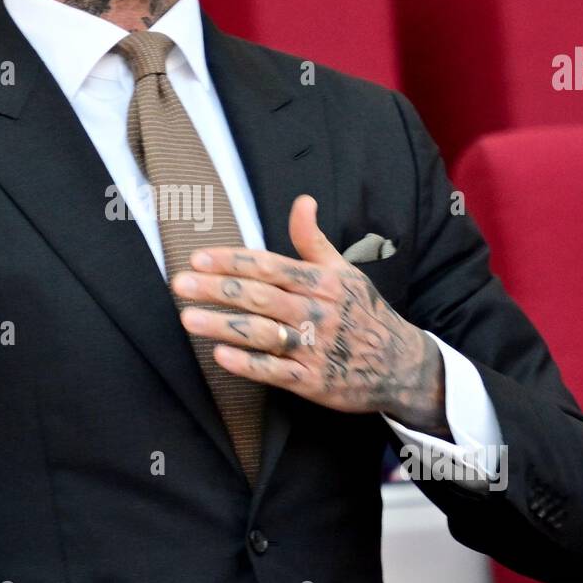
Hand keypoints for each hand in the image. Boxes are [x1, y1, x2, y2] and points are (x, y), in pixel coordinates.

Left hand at [171, 194, 450, 434]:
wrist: (402, 366)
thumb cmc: (364, 314)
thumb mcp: (344, 272)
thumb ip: (313, 240)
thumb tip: (302, 200)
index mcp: (322, 282)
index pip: (269, 266)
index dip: (232, 261)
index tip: (198, 258)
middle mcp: (318, 312)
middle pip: (260, 296)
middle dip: (218, 288)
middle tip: (180, 283)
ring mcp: (316, 348)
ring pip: (263, 333)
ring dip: (224, 325)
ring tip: (188, 318)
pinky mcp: (314, 382)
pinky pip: (276, 372)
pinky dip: (248, 364)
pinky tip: (221, 356)